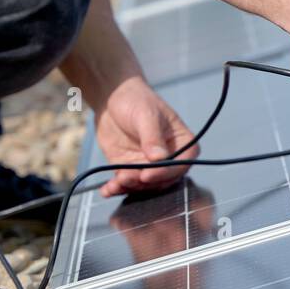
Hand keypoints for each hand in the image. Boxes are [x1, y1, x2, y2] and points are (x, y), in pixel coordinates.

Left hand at [95, 75, 198, 197]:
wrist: (112, 98)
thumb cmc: (137, 100)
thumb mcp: (146, 115)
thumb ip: (152, 137)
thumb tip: (159, 158)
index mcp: (182, 142)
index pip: (182, 163)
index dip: (167, 172)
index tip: (148, 173)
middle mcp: (168, 158)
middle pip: (163, 179)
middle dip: (145, 182)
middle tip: (128, 178)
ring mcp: (149, 165)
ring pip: (144, 185)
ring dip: (130, 187)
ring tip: (116, 182)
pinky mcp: (130, 169)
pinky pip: (125, 183)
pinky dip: (116, 188)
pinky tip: (107, 190)